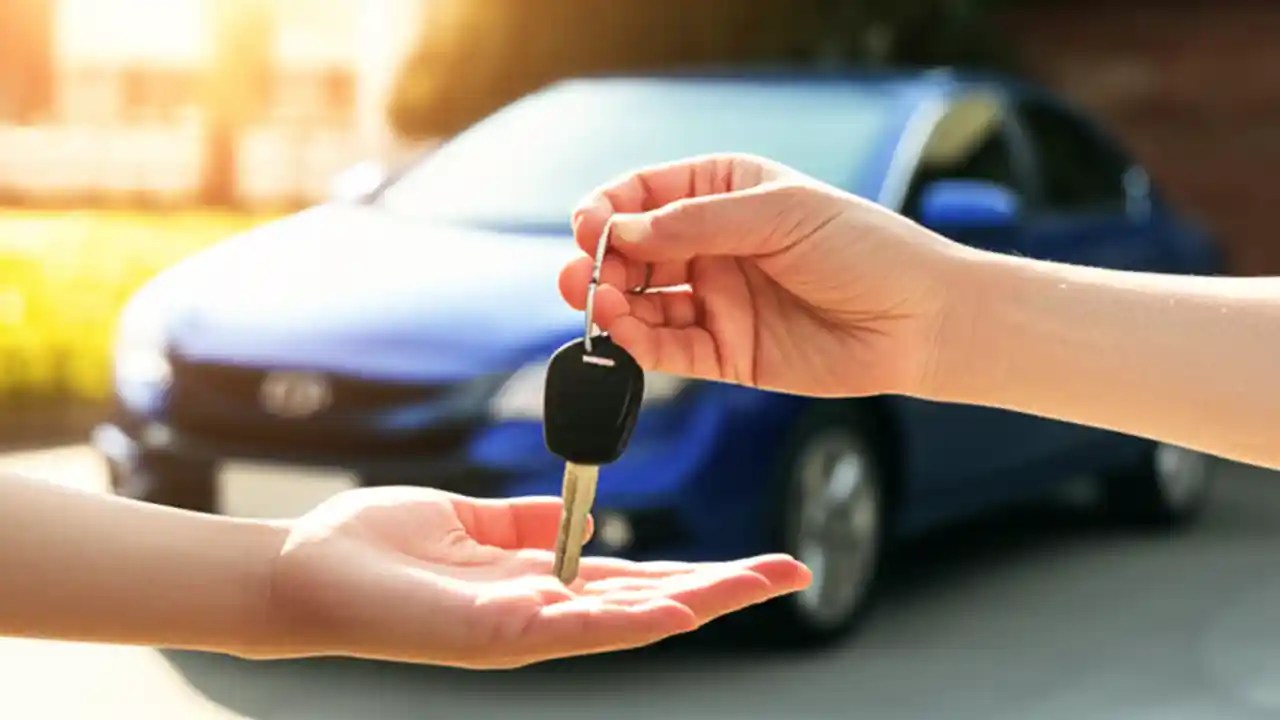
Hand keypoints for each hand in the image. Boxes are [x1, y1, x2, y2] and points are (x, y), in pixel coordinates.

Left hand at [266, 487, 809, 668]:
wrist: (304, 570)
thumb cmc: (377, 549)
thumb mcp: (470, 520)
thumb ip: (530, 521)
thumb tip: (583, 517)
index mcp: (540, 584)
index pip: (636, 577)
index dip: (699, 570)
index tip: (755, 560)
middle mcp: (543, 615)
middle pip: (651, 600)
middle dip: (724, 589)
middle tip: (791, 574)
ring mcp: (525, 630)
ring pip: (631, 618)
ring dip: (700, 601)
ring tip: (761, 584)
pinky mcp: (497, 634)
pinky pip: (577, 626)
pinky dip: (632, 619)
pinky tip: (679, 607)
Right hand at [559, 154, 974, 397]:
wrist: (919, 320)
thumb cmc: (865, 249)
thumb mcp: (781, 214)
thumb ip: (699, 222)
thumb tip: (624, 228)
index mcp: (727, 194)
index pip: (648, 194)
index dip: (612, 208)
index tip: (590, 225)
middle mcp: (714, 247)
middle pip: (635, 251)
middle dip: (602, 259)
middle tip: (583, 272)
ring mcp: (717, 300)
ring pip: (644, 302)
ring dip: (611, 302)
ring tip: (593, 301)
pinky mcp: (726, 352)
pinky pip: (668, 348)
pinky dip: (638, 343)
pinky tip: (620, 332)